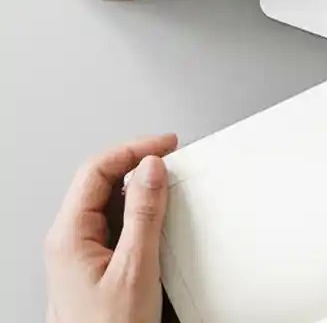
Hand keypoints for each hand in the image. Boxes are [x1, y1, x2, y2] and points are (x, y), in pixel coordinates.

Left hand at [45, 134, 178, 322]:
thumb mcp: (135, 269)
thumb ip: (143, 214)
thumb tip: (150, 169)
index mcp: (68, 235)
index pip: (96, 171)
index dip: (133, 150)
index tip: (166, 145)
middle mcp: (68, 240)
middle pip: (99, 182)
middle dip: (137, 164)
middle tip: (171, 157)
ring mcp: (79, 252)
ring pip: (108, 202)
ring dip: (139, 189)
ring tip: (170, 186)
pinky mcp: (94, 264)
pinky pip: (114, 224)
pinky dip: (139, 213)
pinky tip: (159, 218)